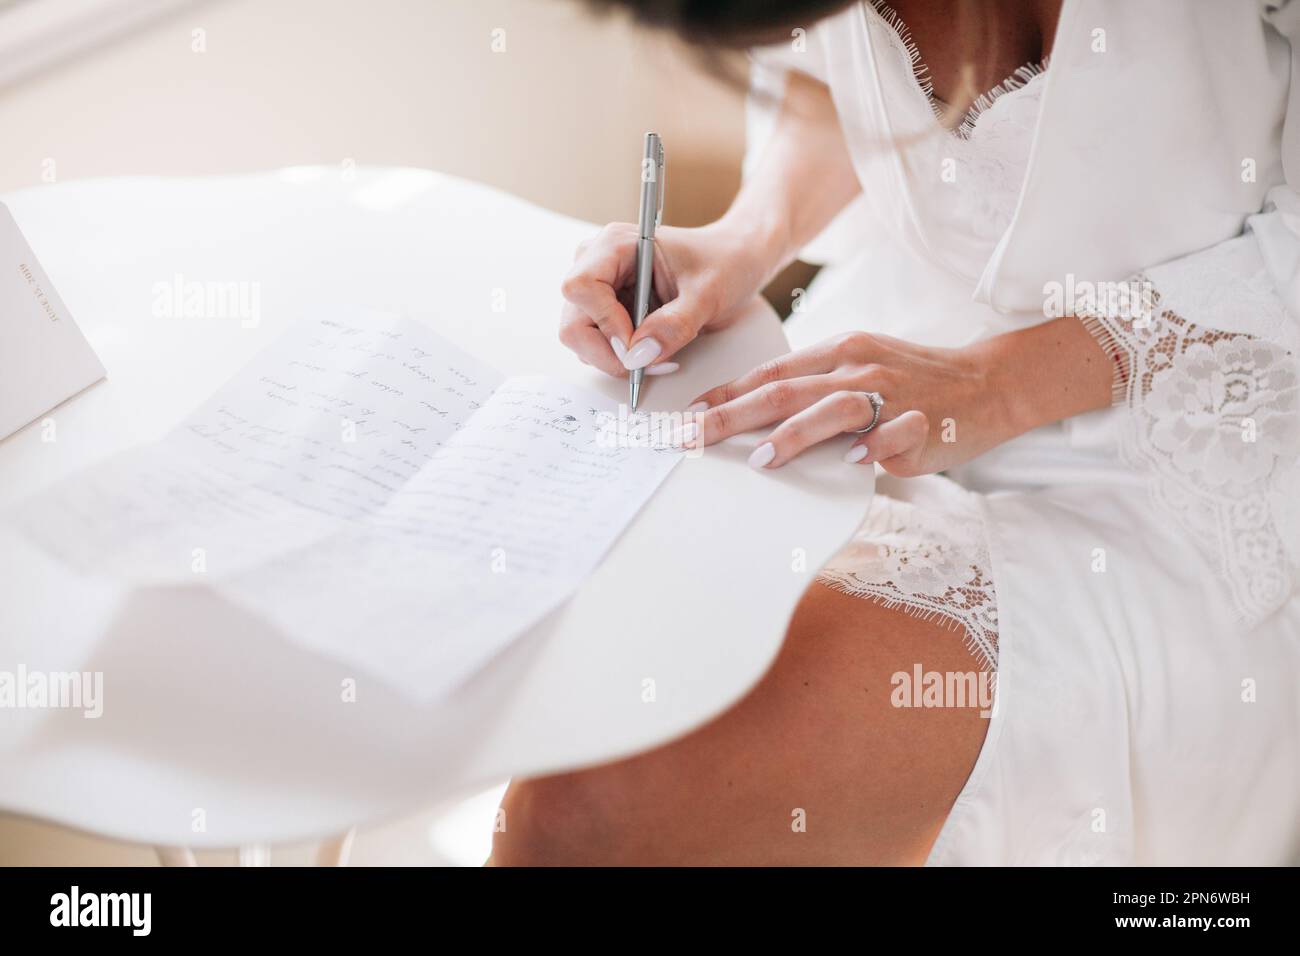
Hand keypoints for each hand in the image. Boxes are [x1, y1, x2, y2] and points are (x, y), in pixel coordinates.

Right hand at [558, 219, 778, 376]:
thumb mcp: (708, 294)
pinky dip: (621, 359)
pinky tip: (653, 353)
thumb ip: (675, 325)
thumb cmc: (725, 262)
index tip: (635, 344)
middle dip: (606, 351)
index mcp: (617, 244)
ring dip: (615, 358)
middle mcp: (599, 264)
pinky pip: (598, 345)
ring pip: (581, 338)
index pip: (581, 286)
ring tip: (658, 357)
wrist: (735, 261)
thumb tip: (639, 356)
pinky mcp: (608, 311)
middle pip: (573, 320)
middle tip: (645, 365)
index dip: (604, 322)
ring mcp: (600, 290)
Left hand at [685, 331, 1016, 476]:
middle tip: (690, 438)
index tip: (687, 415)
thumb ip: (813, 387)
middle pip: (783, 390)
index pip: (770, 372)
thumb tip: (755, 417)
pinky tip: (852, 460)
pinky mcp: (922, 425)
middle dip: (730, 416)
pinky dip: (871, 447)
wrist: (989, 382)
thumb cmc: (914, 381)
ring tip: (757, 458)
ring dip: (791, 435)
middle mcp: (858, 367)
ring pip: (831, 409)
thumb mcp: (859, 366)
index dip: (725, 394)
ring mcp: (890, 395)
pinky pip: (893, 435)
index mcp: (838, 351)